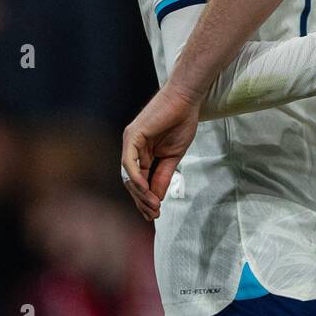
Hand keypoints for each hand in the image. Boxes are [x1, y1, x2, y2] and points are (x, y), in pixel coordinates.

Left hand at [121, 82, 203, 220]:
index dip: (145, 199)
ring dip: (140, 193)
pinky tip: (145, 189)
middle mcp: (132, 149)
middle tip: (154, 214)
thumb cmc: (181, 123)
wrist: (186, 100)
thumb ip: (163, 176)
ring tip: (153, 205)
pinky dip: (136, 177)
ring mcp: (130, 142)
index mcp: (142, 154)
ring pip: (129, 175)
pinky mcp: (132, 136)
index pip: (140, 182)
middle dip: (142, 200)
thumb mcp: (173, 156)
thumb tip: (157, 197)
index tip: (155, 214)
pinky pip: (129, 162)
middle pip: (132, 182)